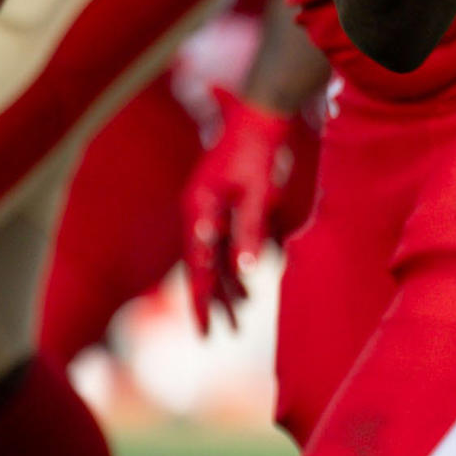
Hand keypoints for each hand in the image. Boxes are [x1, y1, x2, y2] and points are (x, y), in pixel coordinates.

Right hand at [181, 95, 306, 333]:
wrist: (259, 117)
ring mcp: (209, 211)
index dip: (201, 300)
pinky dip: (236, 267)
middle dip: (211, 303)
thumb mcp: (258, 195)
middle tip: (215, 338)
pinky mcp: (223, 208)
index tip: (205, 330)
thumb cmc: (257, 154)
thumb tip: (245, 269)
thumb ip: (250, 231)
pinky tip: (246, 289)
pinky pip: (226, 245)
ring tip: (238, 322)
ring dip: (227, 289)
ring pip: (215, 259)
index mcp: (198, 211)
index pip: (197, 265)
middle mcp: (197, 214)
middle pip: (202, 267)